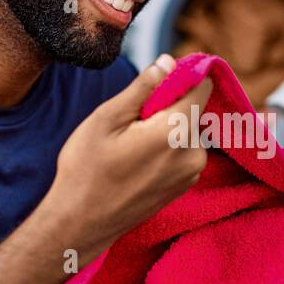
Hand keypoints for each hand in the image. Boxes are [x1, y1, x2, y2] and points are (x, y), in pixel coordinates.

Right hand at [44, 55, 212, 259]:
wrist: (82, 223)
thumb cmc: (86, 168)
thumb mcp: (107, 118)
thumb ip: (143, 87)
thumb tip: (169, 61)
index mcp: (176, 132)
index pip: (202, 87)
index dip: (183, 75)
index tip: (158, 80)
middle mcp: (193, 153)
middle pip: (194, 109)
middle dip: (169, 105)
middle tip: (133, 120)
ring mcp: (192, 172)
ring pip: (189, 130)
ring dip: (168, 127)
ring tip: (132, 144)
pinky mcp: (186, 184)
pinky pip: (185, 151)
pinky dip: (168, 146)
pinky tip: (138, 160)